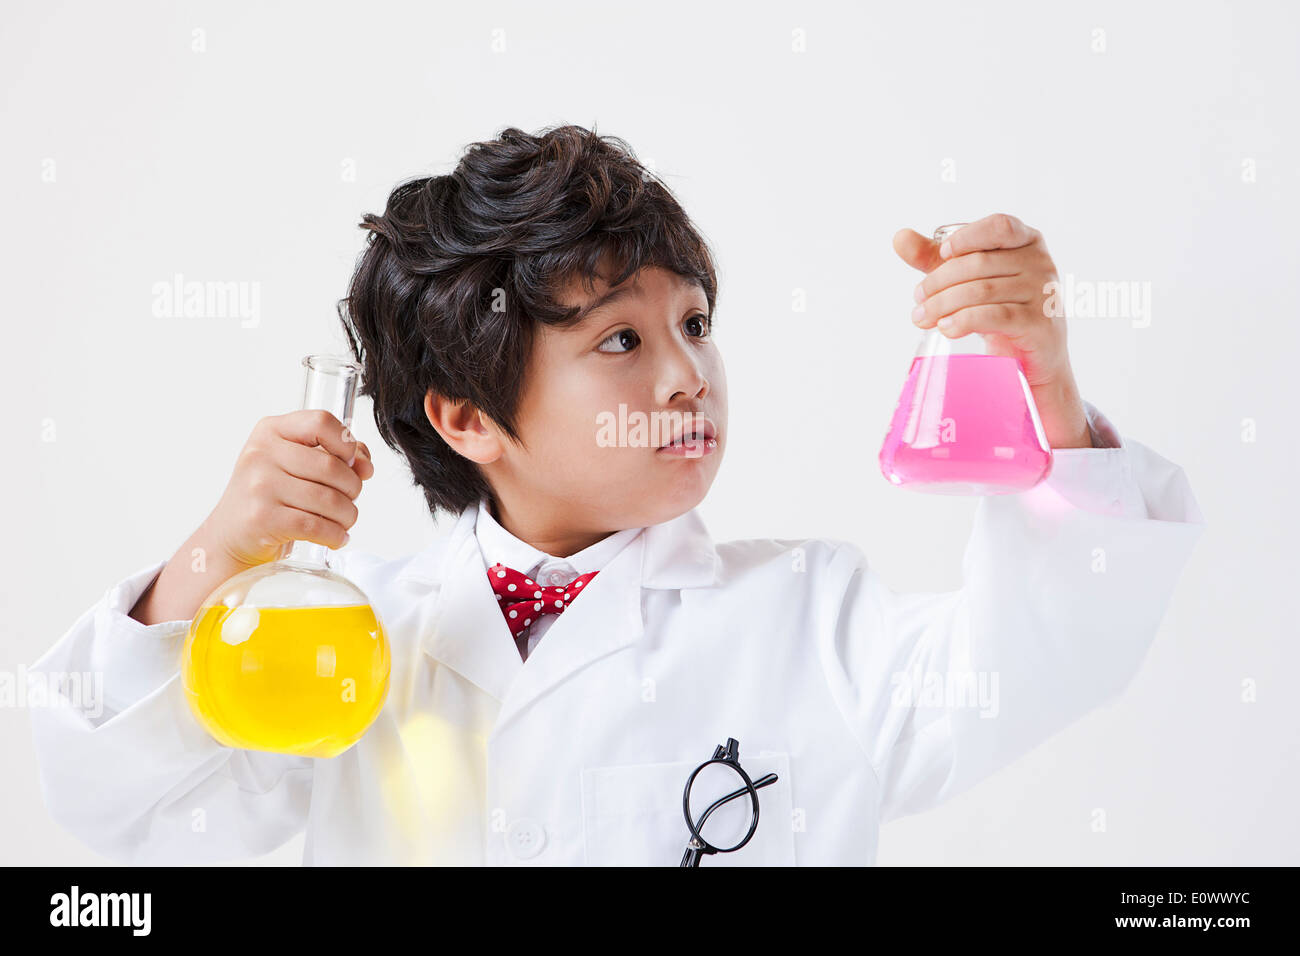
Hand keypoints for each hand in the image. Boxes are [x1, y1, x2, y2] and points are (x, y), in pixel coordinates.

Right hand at [207, 410, 375, 566]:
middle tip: (349, 500)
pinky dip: (335, 535)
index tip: (351, 462)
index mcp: (271, 430)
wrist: (230, 534)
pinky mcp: (262, 518)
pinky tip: (336, 537)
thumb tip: (365, 465)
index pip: (321, 422)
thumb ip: (334, 454)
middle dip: (352, 488)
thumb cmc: (269, 495)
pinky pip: (316, 526)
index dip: (346, 444)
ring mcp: (260, 485)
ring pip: (329, 500)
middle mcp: (262, 453)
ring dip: (347, 515)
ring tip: (344, 520)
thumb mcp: (294, 463)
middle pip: (332, 467)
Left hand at [893, 213, 1091, 448]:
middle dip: (939, 282)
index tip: (943, 254)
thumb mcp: (967, 279)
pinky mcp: (1038, 324)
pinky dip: (964, 321)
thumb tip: (900, 238)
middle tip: (917, 300)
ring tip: (922, 318)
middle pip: (980, 264)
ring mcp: (1042, 293)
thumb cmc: (1000, 310)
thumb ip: (935, 258)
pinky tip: (945, 328)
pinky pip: (994, 316)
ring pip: (982, 291)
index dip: (968, 236)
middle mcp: (1040, 263)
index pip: (1000, 226)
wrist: (1031, 359)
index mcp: (1027, 242)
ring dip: (943, 304)